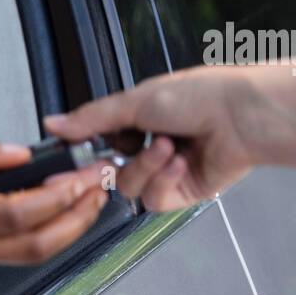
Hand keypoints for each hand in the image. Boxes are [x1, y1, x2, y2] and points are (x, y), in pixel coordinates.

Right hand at [0, 134, 109, 286]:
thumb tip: (19, 151)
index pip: (10, 215)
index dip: (53, 197)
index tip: (78, 173)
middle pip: (33, 247)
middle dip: (77, 218)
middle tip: (100, 187)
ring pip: (29, 256)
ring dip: (67, 227)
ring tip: (89, 195)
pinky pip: (11, 253)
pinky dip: (41, 230)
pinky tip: (52, 206)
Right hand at [42, 68, 260, 211]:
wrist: (244, 116)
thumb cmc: (199, 96)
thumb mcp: (135, 101)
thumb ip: (91, 118)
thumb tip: (51, 123)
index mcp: (137, 120)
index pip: (97, 142)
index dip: (85, 150)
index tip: (72, 154)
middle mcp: (149, 146)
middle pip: (108, 169)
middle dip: (115, 160)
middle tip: (120, 150)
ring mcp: (165, 172)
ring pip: (130, 185)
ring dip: (146, 165)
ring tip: (168, 146)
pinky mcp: (182, 193)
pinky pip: (154, 198)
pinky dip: (163, 180)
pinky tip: (181, 162)